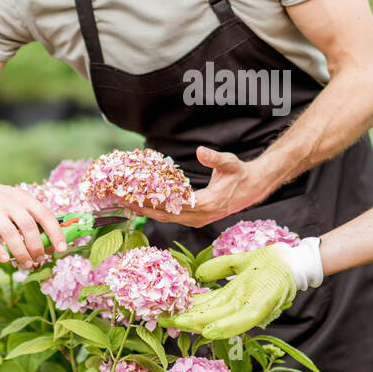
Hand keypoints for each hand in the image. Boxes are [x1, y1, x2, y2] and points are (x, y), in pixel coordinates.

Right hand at [0, 173, 68, 270]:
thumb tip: (50, 244)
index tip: (61, 249)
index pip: (44, 215)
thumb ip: (32, 219)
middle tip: (40, 259)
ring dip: (20, 253)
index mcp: (24, 198)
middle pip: (28, 226)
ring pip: (10, 234)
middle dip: (37, 246)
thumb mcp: (18, 201)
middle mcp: (9, 203)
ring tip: (27, 264)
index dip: (55, 233)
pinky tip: (5, 260)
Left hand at [126, 146, 266, 227]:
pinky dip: (157, 211)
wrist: (252, 188)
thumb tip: (201, 151)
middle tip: (120, 199)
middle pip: (165, 215)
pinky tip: (144, 204)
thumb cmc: (240, 174)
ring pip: (167, 218)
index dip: (152, 201)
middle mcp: (200, 217)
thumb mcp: (229, 162)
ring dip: (147, 211)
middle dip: (141, 208)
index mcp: (207, 204)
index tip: (134, 195)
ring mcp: (198, 220)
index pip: (173, 206)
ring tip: (126, 202)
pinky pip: (172, 217)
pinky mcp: (196, 219)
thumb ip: (214, 158)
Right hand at [160, 241, 320, 338]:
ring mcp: (249, 302)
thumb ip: (219, 266)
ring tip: (179, 326)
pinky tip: (210, 331)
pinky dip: (227, 327)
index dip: (185, 308)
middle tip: (162, 322)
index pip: (204, 303)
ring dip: (199, 323)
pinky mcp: (264, 303)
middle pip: (208, 312)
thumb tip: (197, 274)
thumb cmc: (270, 263)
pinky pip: (243, 318)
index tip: (164, 311)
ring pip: (220, 317)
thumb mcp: (240, 261)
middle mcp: (237, 301)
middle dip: (185, 318)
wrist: (295, 260)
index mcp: (231, 293)